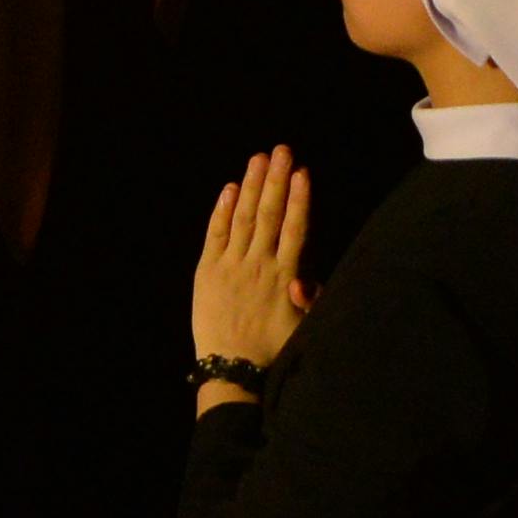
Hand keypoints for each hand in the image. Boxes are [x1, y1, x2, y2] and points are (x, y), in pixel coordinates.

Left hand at [189, 151, 315, 378]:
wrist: (231, 367)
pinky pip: (215, 234)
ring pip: (244, 217)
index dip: (299, 199)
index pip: (295, 229)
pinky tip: (230, 189)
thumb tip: (305, 278)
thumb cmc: (271, 349)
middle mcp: (258, 265)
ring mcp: (231, 265)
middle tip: (282, 150)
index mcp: (284, 277)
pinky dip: (222, 210)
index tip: (303, 173)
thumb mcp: (302, 328)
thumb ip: (309, 299)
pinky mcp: (207, 270)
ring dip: (252, 186)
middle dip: (277, 180)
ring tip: (259, 159)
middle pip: (270, 214)